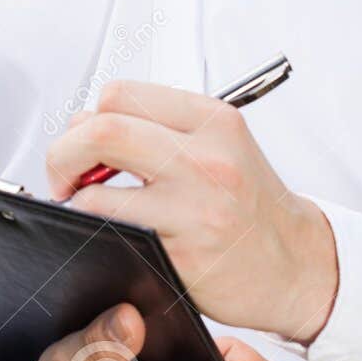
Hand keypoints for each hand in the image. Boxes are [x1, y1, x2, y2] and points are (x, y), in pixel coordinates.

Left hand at [45, 82, 338, 343]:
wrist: (298, 265)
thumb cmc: (250, 207)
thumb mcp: (220, 146)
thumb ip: (159, 128)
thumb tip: (83, 126)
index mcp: (213, 120)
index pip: (119, 95)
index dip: (87, 119)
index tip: (84, 143)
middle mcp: (206, 157)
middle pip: (100, 130)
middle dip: (63, 153)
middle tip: (65, 177)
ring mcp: (194, 207)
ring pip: (94, 192)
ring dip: (75, 202)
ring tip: (87, 210)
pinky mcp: (182, 253)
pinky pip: (111, 236)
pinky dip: (93, 234)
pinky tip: (106, 234)